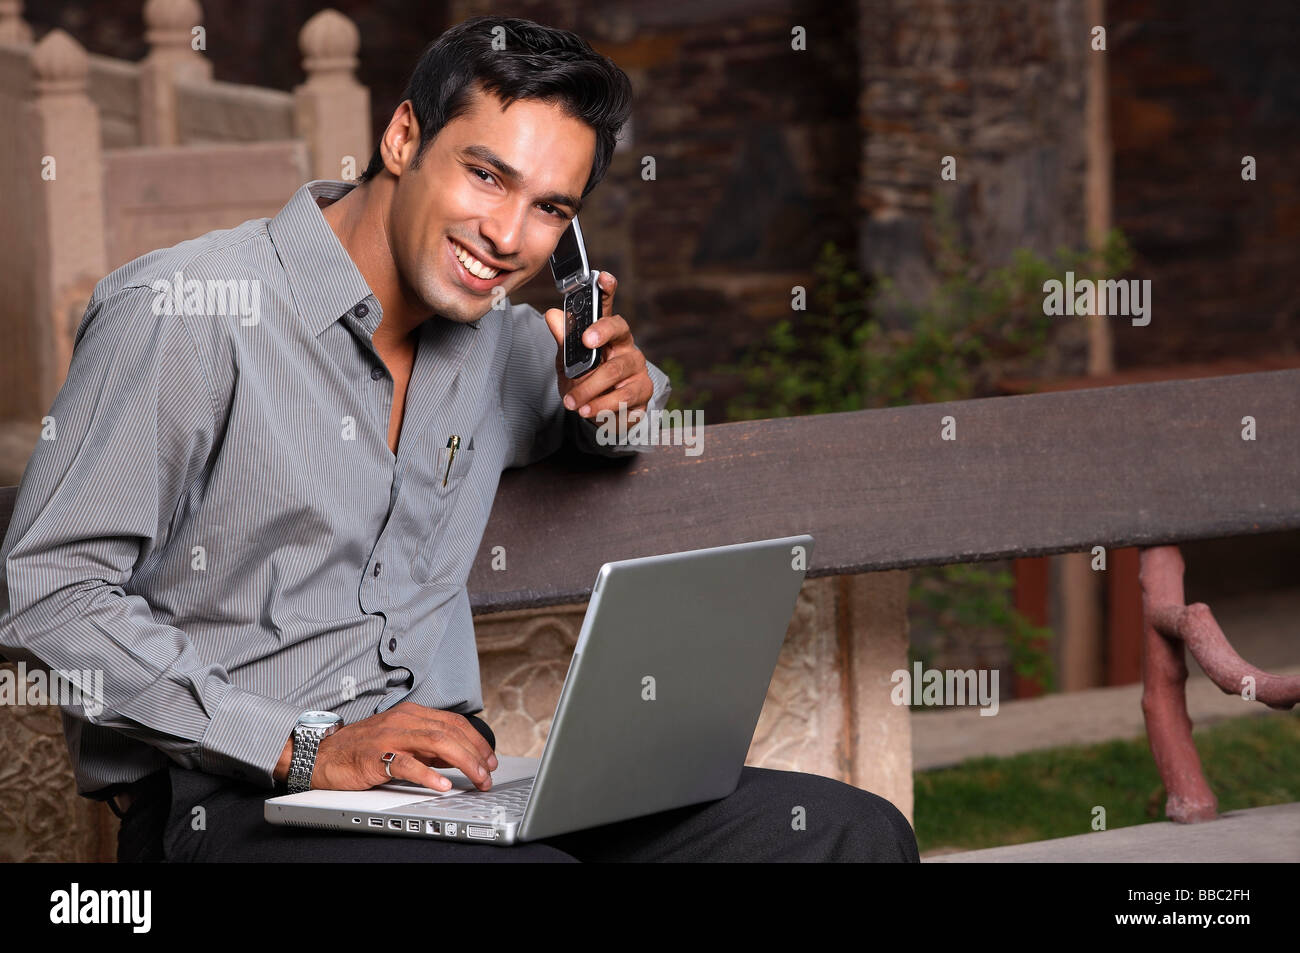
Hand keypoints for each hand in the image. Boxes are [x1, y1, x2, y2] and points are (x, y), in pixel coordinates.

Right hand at [304, 702, 498, 791]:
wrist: (322, 753)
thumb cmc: (362, 748)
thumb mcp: (401, 740)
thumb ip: (428, 747)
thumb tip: (458, 757)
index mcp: (412, 715)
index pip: (454, 722)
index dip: (476, 740)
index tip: (490, 758)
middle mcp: (404, 721)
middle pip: (450, 732)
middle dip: (475, 754)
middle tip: (488, 774)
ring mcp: (390, 737)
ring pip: (436, 743)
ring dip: (462, 762)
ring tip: (477, 778)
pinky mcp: (375, 757)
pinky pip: (406, 764)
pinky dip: (428, 774)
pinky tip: (442, 785)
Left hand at [543, 271, 652, 423]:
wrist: (599, 411)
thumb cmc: (586, 378)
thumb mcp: (568, 359)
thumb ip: (563, 339)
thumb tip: (552, 315)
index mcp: (609, 334)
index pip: (609, 309)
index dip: (608, 291)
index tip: (603, 278)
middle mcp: (628, 348)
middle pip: (618, 341)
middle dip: (598, 346)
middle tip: (581, 354)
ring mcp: (638, 370)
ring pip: (618, 377)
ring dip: (592, 392)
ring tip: (574, 403)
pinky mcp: (643, 393)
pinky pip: (624, 400)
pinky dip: (603, 408)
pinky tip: (589, 412)